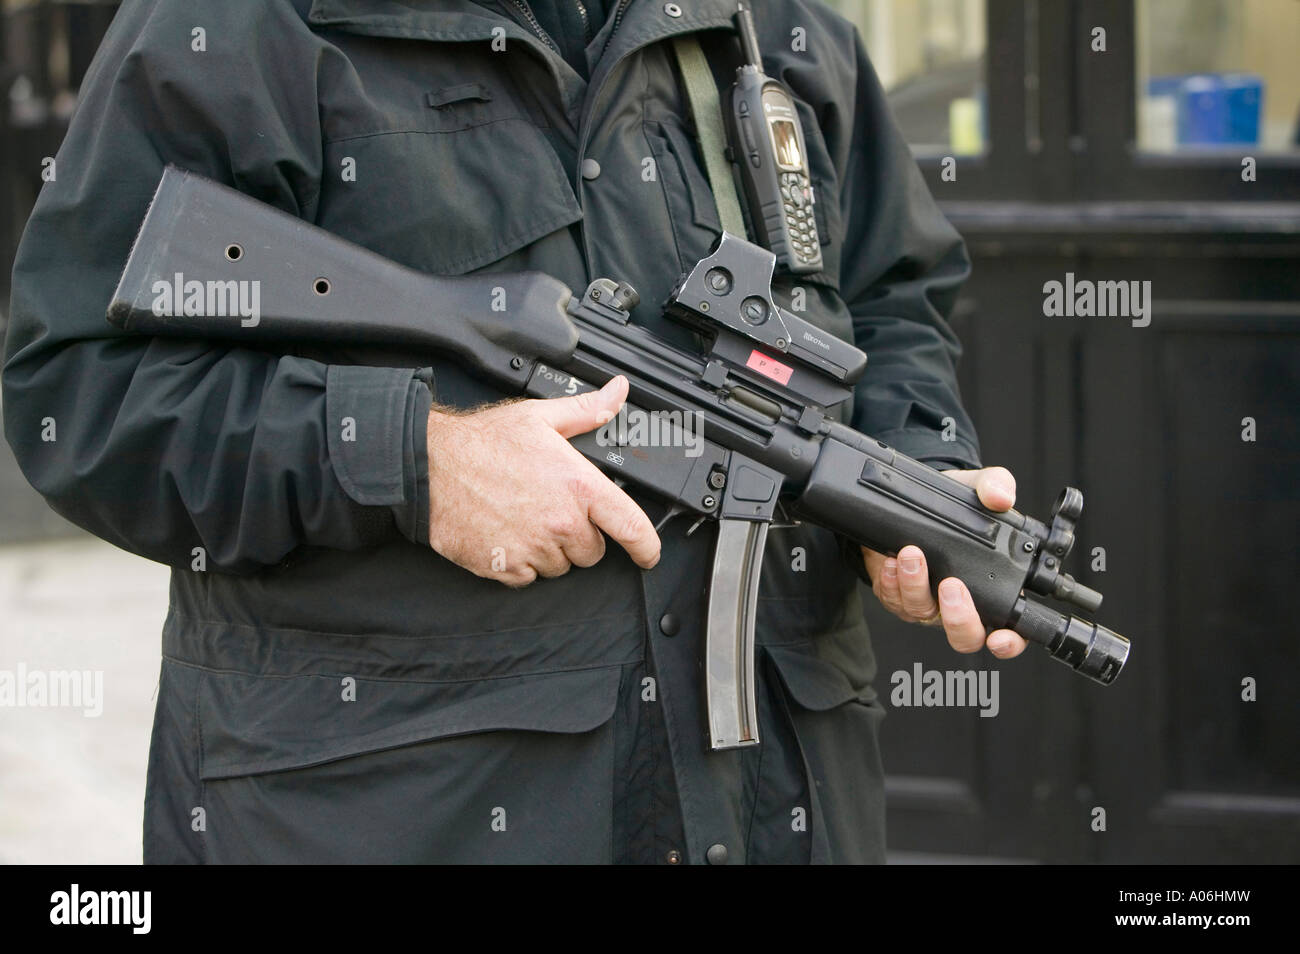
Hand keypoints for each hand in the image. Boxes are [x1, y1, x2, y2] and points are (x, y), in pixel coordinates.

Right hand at [425, 375, 660, 585]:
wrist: (429, 467)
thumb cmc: (482, 443)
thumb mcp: (540, 418)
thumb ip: (587, 411)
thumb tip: (618, 392)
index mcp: (578, 486)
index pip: (631, 526)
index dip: (647, 547)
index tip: (648, 554)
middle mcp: (560, 521)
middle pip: (592, 551)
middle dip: (578, 536)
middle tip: (551, 510)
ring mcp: (533, 548)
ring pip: (560, 567)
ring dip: (549, 550)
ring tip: (524, 518)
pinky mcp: (506, 568)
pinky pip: (528, 578)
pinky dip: (521, 563)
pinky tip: (506, 534)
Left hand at [861, 466, 1027, 659]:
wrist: (914, 498)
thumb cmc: (957, 503)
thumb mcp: (978, 487)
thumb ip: (996, 486)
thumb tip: (1001, 496)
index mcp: (993, 587)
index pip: (1010, 630)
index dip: (1009, 642)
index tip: (1000, 637)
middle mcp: (961, 603)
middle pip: (964, 637)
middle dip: (958, 618)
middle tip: (951, 586)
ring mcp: (927, 603)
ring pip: (921, 612)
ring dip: (915, 586)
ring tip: (912, 555)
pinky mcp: (895, 594)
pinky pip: (891, 599)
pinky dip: (889, 581)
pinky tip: (889, 560)